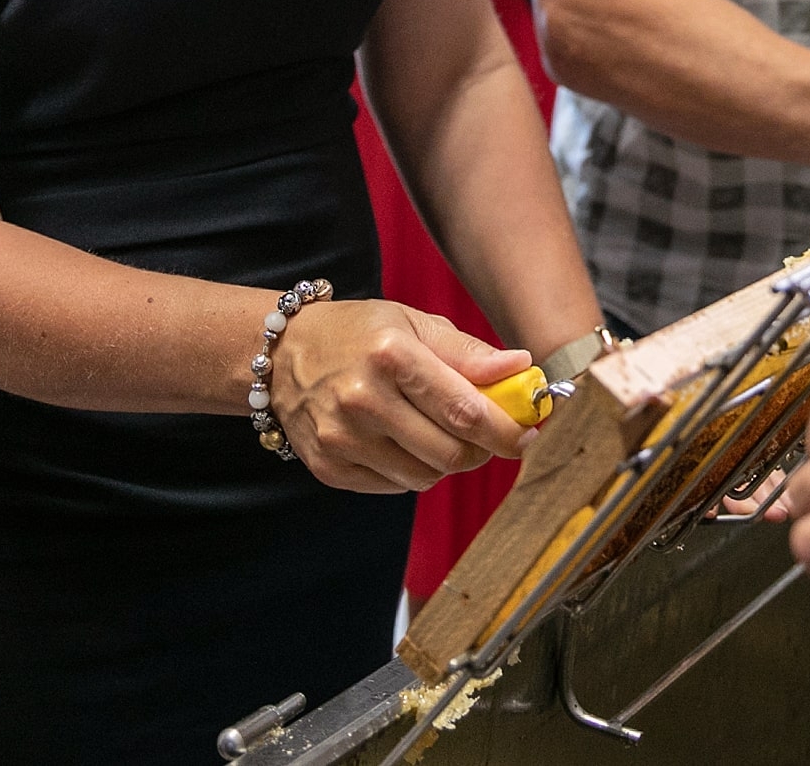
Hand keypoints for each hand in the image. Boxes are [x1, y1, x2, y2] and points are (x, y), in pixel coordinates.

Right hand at [270, 299, 535, 494]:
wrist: (282, 354)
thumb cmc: (359, 333)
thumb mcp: (414, 324)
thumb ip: (469, 353)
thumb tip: (522, 369)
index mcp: (391, 355)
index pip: (465, 411)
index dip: (505, 430)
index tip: (526, 434)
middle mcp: (363, 398)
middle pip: (450, 453)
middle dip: (481, 451)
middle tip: (486, 437)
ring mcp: (341, 437)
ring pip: (424, 477)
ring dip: (446, 462)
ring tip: (437, 433)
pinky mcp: (328, 466)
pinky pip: (393, 486)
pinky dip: (410, 471)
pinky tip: (401, 442)